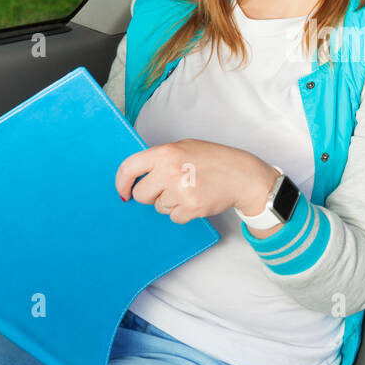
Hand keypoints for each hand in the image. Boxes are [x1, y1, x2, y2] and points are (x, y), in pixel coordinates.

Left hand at [116, 139, 275, 225]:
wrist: (242, 176)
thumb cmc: (214, 160)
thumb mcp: (185, 147)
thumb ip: (161, 158)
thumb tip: (138, 175)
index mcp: (165, 152)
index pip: (129, 168)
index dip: (122, 183)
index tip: (124, 191)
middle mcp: (170, 171)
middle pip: (141, 194)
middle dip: (150, 195)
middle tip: (168, 188)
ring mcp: (180, 191)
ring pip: (158, 207)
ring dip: (170, 203)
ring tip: (189, 190)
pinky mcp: (190, 208)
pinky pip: (173, 217)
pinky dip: (182, 213)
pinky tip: (196, 200)